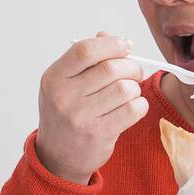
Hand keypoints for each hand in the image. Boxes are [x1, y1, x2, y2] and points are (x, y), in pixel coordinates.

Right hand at [35, 32, 148, 183]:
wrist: (57, 157)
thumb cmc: (64, 114)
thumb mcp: (63, 84)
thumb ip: (83, 59)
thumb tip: (107, 36)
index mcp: (54, 78)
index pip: (85, 50)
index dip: (112, 44)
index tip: (126, 46)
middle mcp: (64, 97)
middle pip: (111, 68)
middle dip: (131, 66)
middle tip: (134, 71)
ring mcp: (81, 117)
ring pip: (125, 88)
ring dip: (135, 88)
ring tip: (129, 93)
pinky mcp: (100, 133)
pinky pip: (133, 109)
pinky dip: (140, 105)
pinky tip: (132, 107)